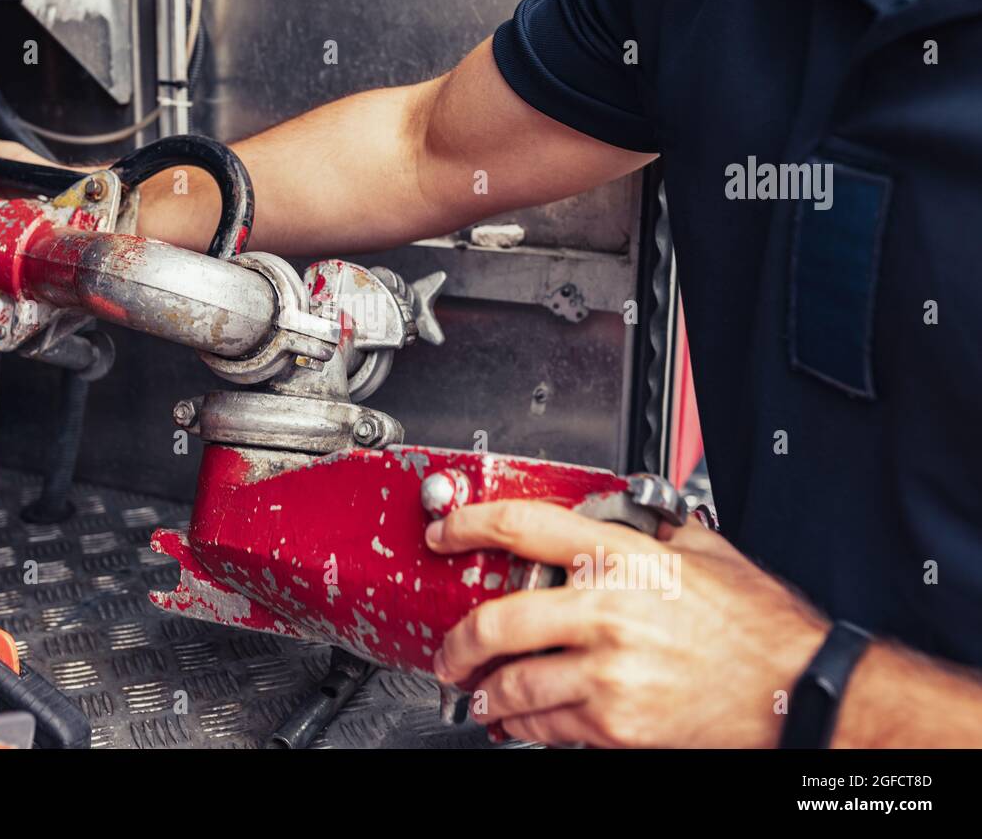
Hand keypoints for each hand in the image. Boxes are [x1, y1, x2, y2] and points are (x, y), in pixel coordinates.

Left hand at [426, 500, 828, 747]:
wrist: (800, 692)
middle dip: (459, 642)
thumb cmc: (760, 628)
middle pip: (499, 620)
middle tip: (448, 650)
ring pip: (515, 685)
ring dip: (486, 694)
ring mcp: (609, 672)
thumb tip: (635, 518)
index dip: (469, 525)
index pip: (523, 527)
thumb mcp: (708, 554)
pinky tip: (521, 723)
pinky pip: (549, 728)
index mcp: (625, 559)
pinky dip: (525, 728)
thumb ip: (659, 533)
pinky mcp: (617, 724)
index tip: (445, 533)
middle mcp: (607, 611)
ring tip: (479, 694)